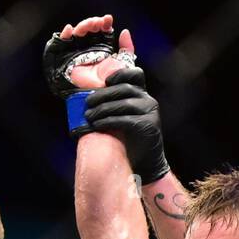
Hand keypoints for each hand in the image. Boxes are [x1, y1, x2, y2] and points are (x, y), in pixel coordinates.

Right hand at [57, 14, 136, 89]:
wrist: (102, 91)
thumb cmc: (114, 81)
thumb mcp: (125, 62)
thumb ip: (127, 47)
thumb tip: (125, 32)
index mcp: (102, 51)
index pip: (100, 33)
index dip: (103, 24)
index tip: (108, 19)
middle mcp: (89, 52)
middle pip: (88, 31)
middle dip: (93, 23)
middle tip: (98, 23)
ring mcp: (78, 55)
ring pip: (77, 34)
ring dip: (83, 26)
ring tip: (89, 26)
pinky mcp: (67, 60)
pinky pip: (62, 45)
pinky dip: (64, 35)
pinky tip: (69, 30)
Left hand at [83, 65, 168, 182]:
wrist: (145, 165)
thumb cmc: (130, 142)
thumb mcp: (123, 118)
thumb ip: (114, 105)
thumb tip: (88, 99)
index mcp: (143, 96)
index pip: (136, 75)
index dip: (120, 74)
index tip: (105, 82)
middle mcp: (149, 101)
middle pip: (125, 88)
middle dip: (103, 95)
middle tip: (87, 103)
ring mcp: (150, 113)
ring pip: (124, 103)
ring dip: (102, 109)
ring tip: (88, 117)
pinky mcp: (148, 126)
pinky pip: (124, 119)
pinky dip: (108, 121)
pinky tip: (96, 126)